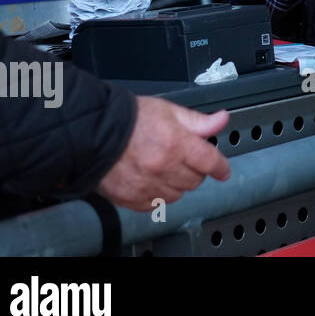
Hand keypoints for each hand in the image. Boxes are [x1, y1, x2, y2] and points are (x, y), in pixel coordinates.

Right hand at [97, 97, 230, 209]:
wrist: (91, 132)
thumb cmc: (129, 119)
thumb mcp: (168, 111)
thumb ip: (198, 121)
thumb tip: (221, 120)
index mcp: (175, 144)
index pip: (210, 162)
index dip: (221, 167)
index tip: (223, 170)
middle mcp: (163, 168)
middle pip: (195, 180)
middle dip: (195, 170)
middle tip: (185, 159)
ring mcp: (146, 185)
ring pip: (178, 194)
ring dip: (178, 184)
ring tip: (166, 168)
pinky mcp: (131, 198)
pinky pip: (156, 204)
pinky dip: (158, 195)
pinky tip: (153, 181)